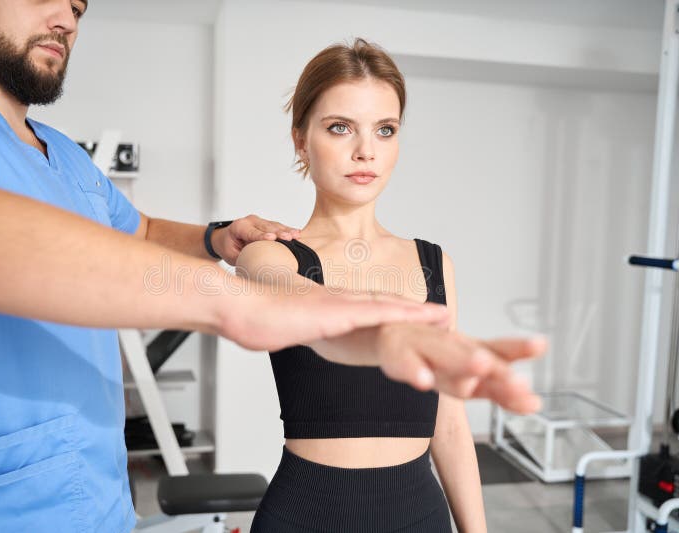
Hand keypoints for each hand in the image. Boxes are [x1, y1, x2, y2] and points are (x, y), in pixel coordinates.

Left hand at [211, 214, 300, 264]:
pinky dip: (287, 230)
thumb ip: (244, 258)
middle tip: (290, 238)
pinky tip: (297, 233)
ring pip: (274, 225)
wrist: (225, 238)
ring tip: (297, 235)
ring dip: (286, 230)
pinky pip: (278, 226)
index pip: (253, 232)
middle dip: (279, 232)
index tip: (273, 238)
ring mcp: (259, 221)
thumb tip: (258, 266)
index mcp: (239, 227)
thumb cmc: (228, 247)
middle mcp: (250, 221)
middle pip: (267, 227)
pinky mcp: (266, 224)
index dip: (263, 235)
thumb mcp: (231, 256)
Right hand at [218, 287, 448, 353]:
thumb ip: (295, 326)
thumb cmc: (251, 318)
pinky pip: (373, 313)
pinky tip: (416, 317)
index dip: (393, 311)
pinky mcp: (332, 312)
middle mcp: (337, 301)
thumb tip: (297, 331)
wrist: (235, 308)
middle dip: (414, 312)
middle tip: (443, 316)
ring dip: (416, 313)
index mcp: (327, 306)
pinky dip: (399, 314)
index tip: (414, 316)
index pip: (367, 307)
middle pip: (383, 304)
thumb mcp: (281, 325)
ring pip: (385, 307)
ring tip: (444, 317)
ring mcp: (336, 305)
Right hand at [374, 324, 545, 412]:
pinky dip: (414, 371)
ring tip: (482, 367)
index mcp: (467, 349)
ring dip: (462, 361)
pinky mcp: (395, 355)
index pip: (497, 348)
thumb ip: (496, 389)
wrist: (383, 335)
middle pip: (475, 355)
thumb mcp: (464, 371)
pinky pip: (404, 364)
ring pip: (444, 354)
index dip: (518, 348)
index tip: (541, 345)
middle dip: (496, 368)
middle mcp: (449, 345)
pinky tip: (424, 381)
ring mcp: (422, 346)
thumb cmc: (428, 353)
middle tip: (518, 380)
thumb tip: (534, 404)